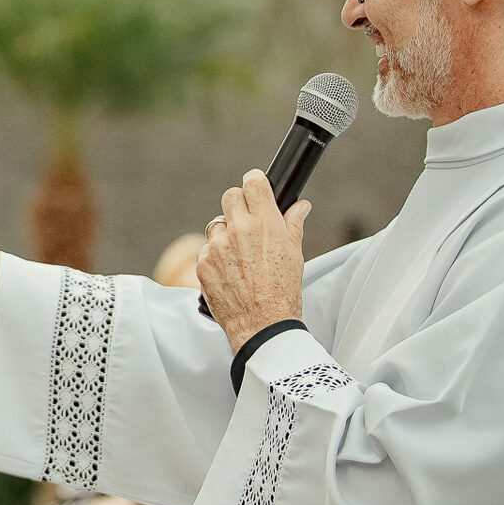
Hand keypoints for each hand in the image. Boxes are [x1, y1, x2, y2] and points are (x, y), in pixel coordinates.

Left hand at [197, 169, 309, 352]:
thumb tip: (300, 206)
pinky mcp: (203, 264)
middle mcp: (238, 230)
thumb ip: (293, 224)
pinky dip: (216, 256)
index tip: (256, 185)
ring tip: (241, 252)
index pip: (253, 183)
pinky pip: (207, 250)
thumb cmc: (283, 291)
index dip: (255, 181)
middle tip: (247, 217)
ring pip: (216, 224)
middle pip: (229, 196)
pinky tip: (231, 271)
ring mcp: (217, 246)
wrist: (262, 323)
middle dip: (238, 203)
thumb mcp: (295, 253)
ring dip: (226, 232)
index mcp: (264, 223)